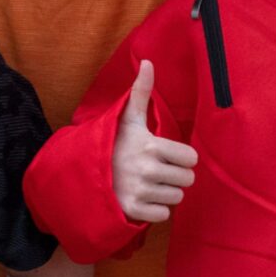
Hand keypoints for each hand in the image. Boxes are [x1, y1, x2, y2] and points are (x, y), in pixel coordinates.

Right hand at [112, 59, 198, 222]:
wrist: (84, 171)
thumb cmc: (113, 143)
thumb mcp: (128, 119)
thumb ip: (141, 91)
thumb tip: (148, 61)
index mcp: (151, 146)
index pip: (191, 158)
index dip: (180, 157)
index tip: (164, 154)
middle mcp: (147, 169)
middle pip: (187, 179)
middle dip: (174, 176)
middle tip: (156, 170)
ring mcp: (140, 191)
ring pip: (176, 198)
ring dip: (165, 193)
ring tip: (147, 183)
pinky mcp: (133, 210)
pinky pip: (163, 215)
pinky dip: (155, 209)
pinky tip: (142, 198)